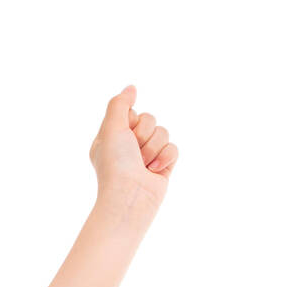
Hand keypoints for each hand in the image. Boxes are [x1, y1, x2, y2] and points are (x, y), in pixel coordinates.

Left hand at [89, 86, 178, 215]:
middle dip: (144, 135)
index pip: (132, 113)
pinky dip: (165, 158)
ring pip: (163, 132)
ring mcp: (146, 156)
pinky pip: (174, 148)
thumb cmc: (116, 165)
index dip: (132, 121)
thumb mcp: (111, 129)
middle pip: (150, 119)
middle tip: (133, 153)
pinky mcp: (162, 166)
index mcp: (111, 137)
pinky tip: (154, 172)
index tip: (124, 136)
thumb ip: (119, 104)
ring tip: (142, 165)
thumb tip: (130, 88)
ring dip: (154, 148)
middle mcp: (128, 146)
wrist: (130, 197)